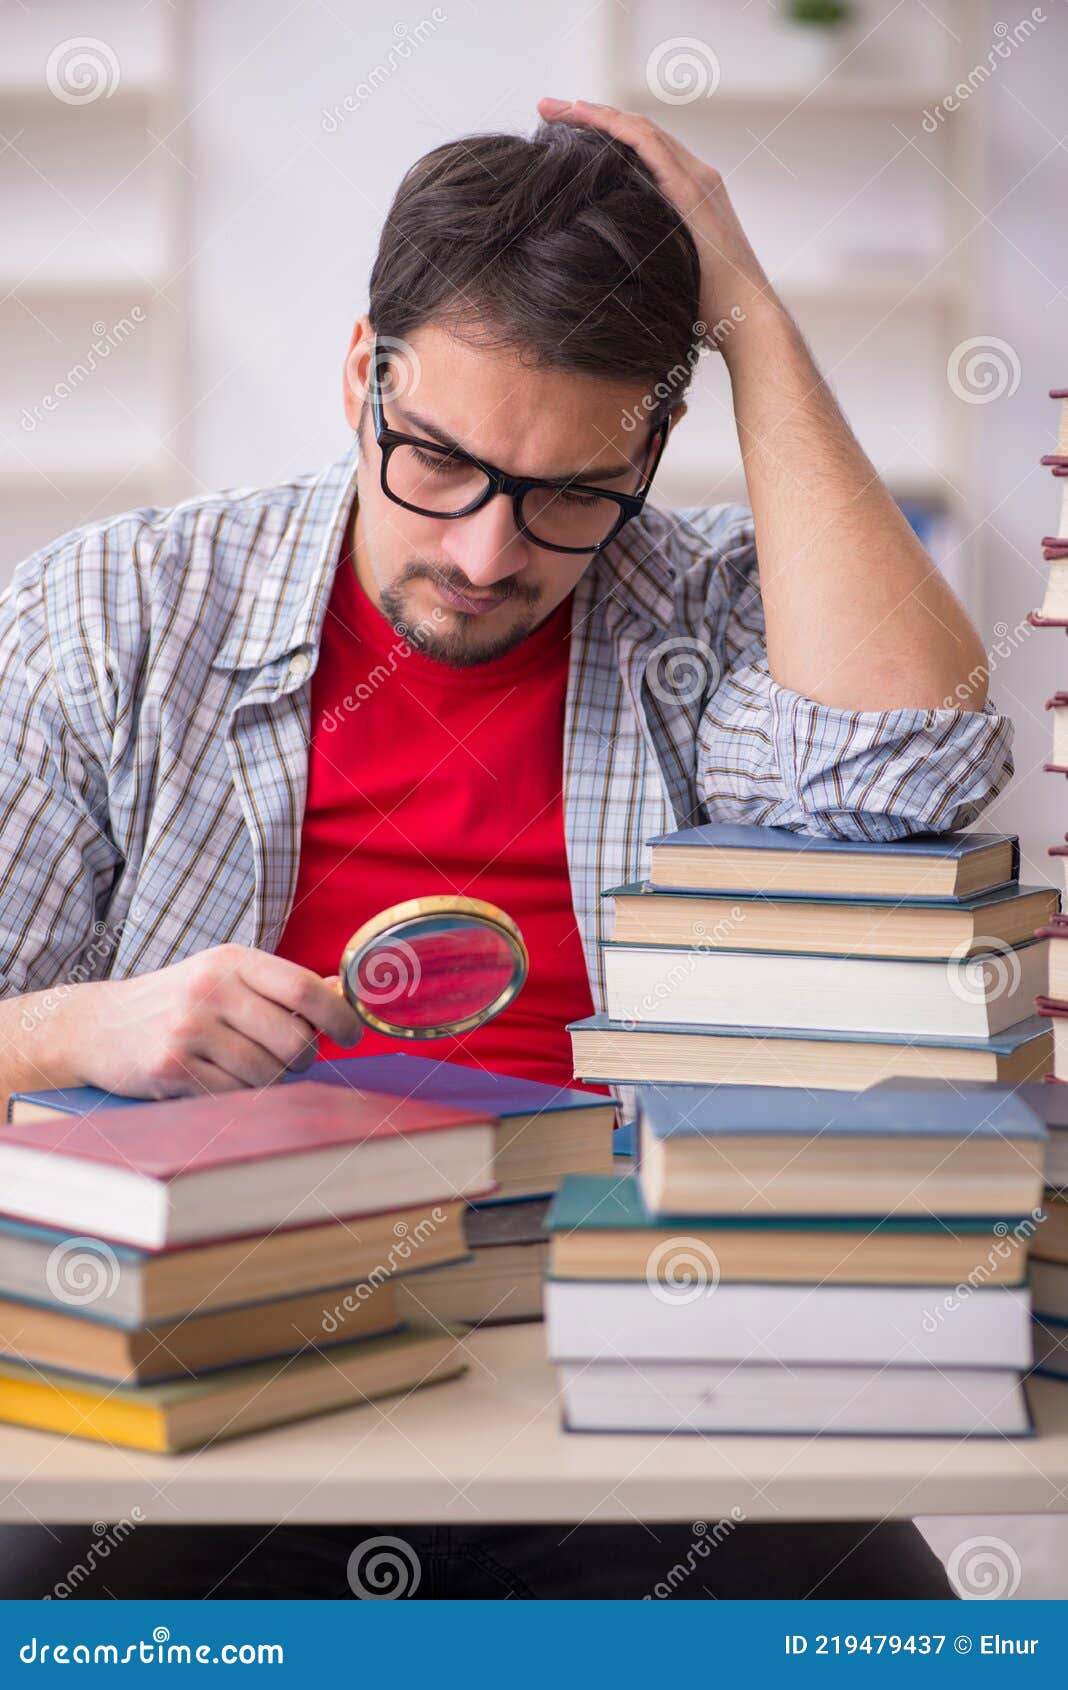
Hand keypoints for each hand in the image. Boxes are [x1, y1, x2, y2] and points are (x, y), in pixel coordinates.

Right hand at [69, 945, 364, 1098]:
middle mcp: (210, 989)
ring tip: (244, 1066)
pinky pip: (235, 1094)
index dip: (338, 1016)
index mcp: (230, 961)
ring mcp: (188, 1028)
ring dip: (270, 1079)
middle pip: (294, 1039)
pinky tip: (217, 1079)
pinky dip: (238, 1094)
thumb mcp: (222, 976)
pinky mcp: (171, 1067)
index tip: (352, 1033)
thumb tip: (339, 990)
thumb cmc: (174, 1002)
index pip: (302, 988)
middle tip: (292, 1059)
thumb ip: (278, 985)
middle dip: (304, 1058)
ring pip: (268, 1073)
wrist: (98, 1025)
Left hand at [537, 97, 780, 359]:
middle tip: (547, 108)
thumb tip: (601, 267)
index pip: (641, 151)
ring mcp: (696, 179)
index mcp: (690, 194)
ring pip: (638, 129)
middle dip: (589, 116)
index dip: (602, 135)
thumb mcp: (666, 272)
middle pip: (636, 132)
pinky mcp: (691, 189)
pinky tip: (582, 118)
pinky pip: (647, 143)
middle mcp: (696, 177)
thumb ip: (643, 255)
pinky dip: (613, 126)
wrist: (748, 318)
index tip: (562, 133)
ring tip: (553, 108)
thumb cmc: (709, 311)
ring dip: (593, 113)